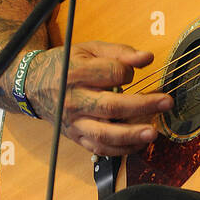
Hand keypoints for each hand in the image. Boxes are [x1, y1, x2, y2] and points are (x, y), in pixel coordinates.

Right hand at [23, 41, 171, 155]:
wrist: (33, 86)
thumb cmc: (65, 65)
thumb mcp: (88, 50)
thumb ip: (119, 52)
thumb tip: (147, 58)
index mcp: (76, 73)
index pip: (109, 73)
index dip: (128, 72)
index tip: (134, 71)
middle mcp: (73, 100)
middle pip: (110, 106)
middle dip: (142, 106)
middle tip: (166, 102)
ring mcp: (74, 122)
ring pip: (104, 134)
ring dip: (131, 135)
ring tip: (153, 133)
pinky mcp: (77, 137)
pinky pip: (100, 148)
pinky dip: (122, 150)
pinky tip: (140, 143)